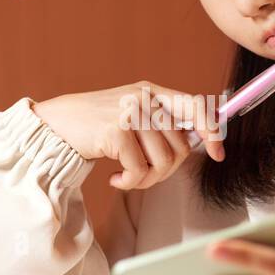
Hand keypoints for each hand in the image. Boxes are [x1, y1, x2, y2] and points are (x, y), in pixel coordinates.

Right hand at [31, 81, 224, 190]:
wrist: (57, 124)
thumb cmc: (96, 125)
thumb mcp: (133, 115)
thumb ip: (162, 124)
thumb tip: (200, 142)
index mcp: (153, 92)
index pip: (196, 107)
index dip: (212, 131)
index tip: (217, 154)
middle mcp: (145, 98)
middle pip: (180, 146)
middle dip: (166, 170)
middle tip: (144, 174)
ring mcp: (130, 112)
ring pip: (163, 162)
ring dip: (146, 180)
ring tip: (128, 177)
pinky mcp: (116, 130)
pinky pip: (139, 170)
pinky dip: (129, 183)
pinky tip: (115, 179)